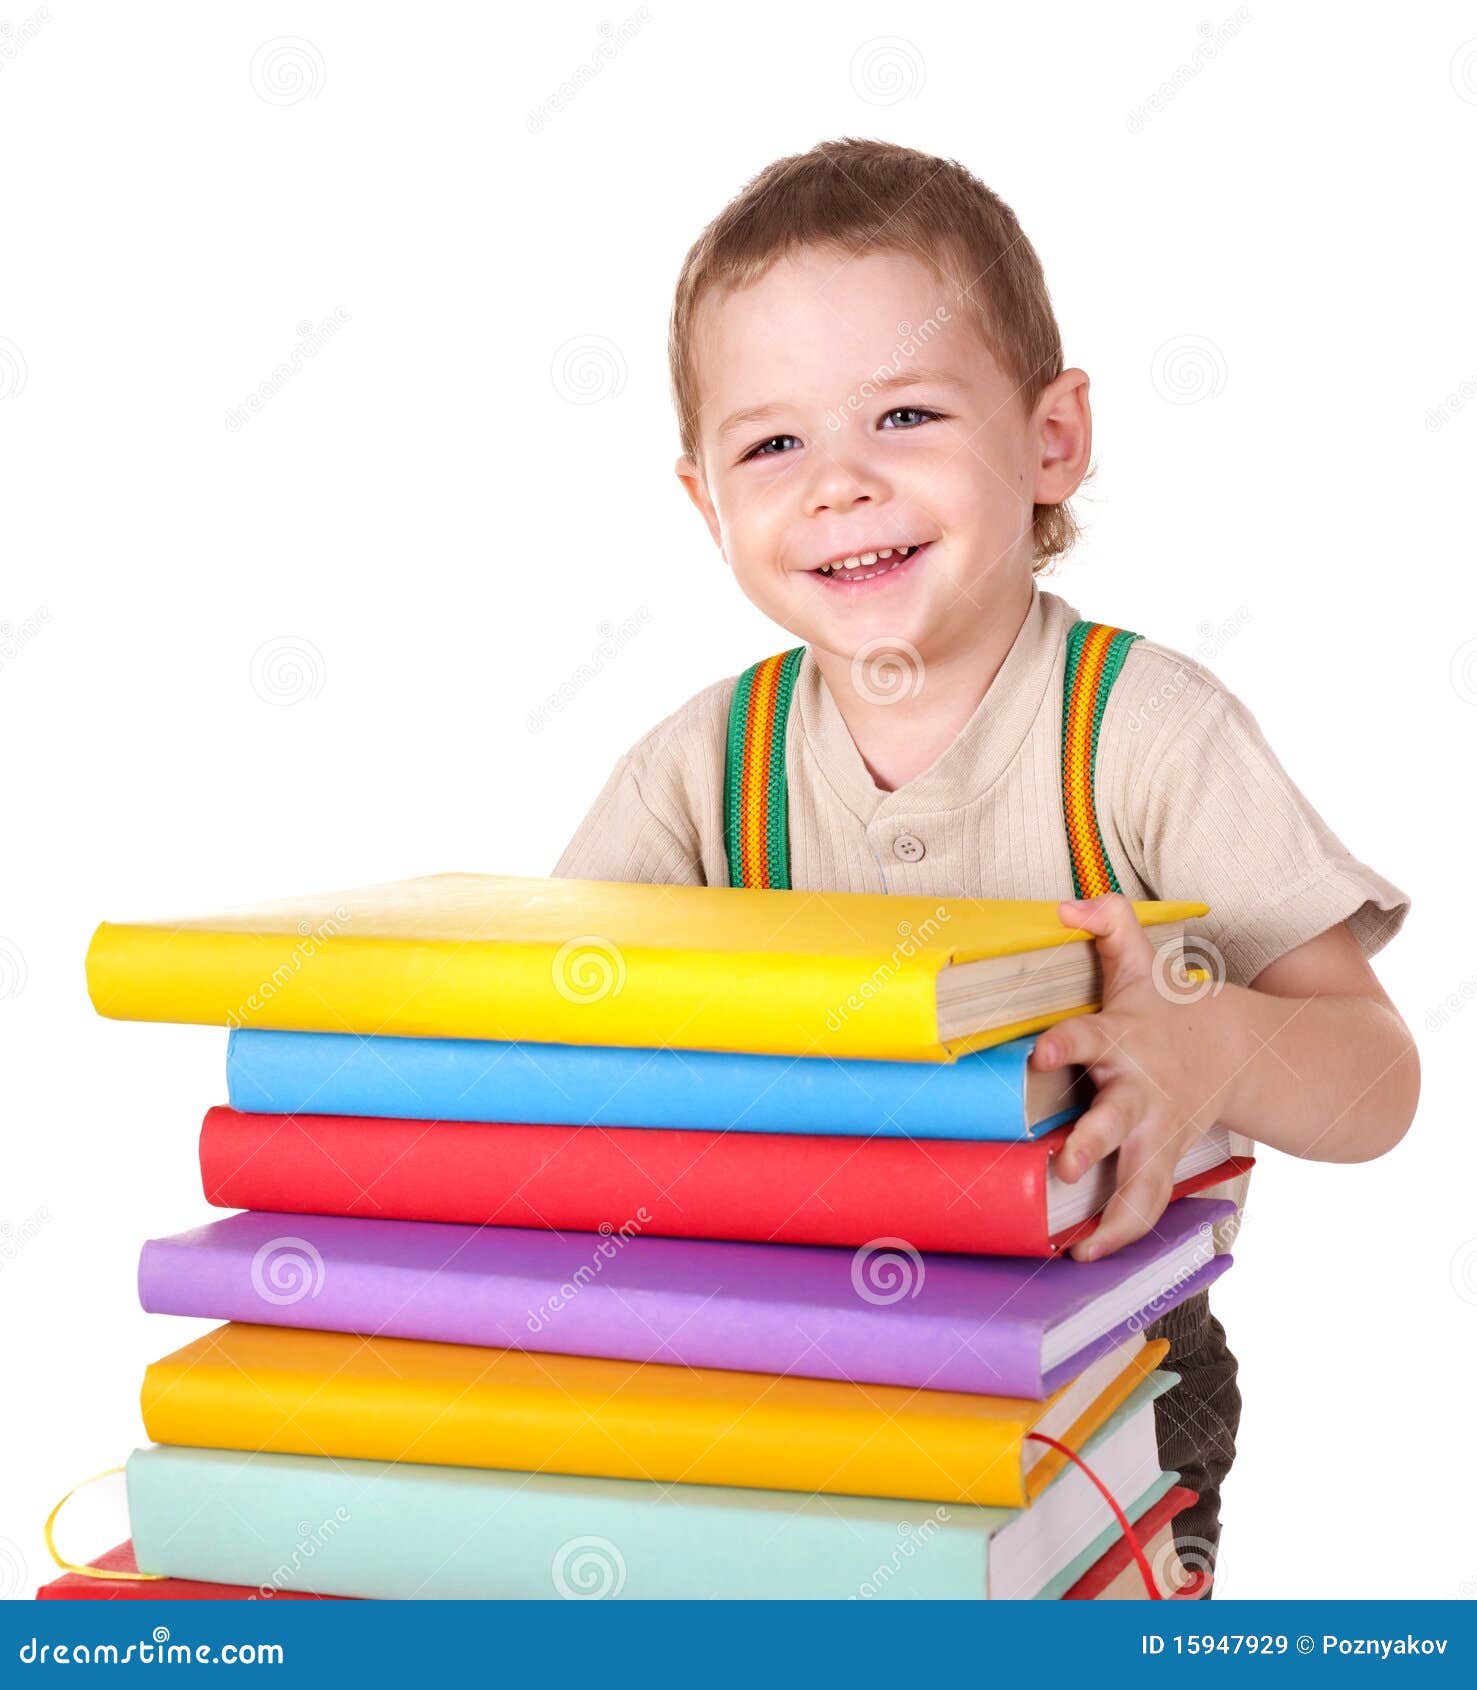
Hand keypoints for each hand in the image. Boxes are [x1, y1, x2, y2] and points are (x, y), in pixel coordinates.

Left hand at [1030, 893, 1232, 1260]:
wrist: (1245, 1050)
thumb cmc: (1171, 1009)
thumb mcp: (1141, 963)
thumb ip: (1108, 924)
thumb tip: (1069, 904)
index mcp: (1122, 1040)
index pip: (1088, 1036)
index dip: (1065, 1045)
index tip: (1039, 1056)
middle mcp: (1139, 1092)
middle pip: (1116, 1121)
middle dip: (1092, 1143)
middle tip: (1064, 1166)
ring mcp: (1156, 1132)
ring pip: (1140, 1179)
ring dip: (1114, 1214)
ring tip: (1080, 1246)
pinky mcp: (1165, 1160)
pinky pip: (1146, 1207)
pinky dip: (1121, 1235)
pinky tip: (1086, 1255)